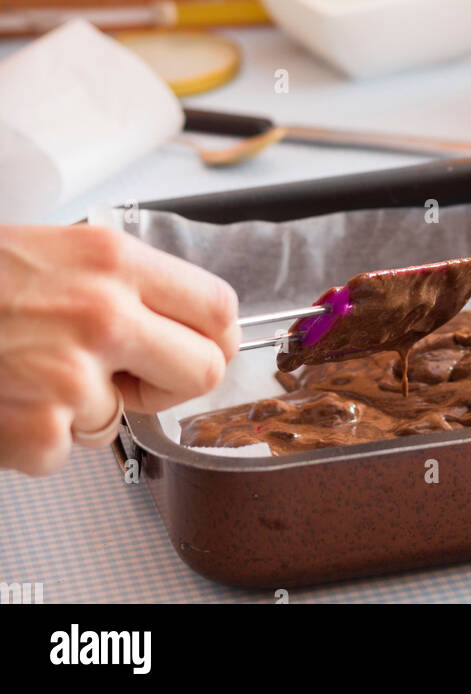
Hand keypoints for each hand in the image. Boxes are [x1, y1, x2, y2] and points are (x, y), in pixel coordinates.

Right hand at [0, 223, 238, 474]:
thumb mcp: (61, 251)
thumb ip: (122, 283)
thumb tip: (180, 321)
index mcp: (114, 260)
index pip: (218, 307)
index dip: (215, 338)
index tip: (201, 350)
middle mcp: (103, 313)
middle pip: (202, 370)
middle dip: (167, 383)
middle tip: (127, 377)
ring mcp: (73, 375)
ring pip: (124, 418)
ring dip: (82, 408)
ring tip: (30, 369)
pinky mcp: (40, 430)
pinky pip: (66, 451)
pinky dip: (35, 437)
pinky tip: (7, 396)